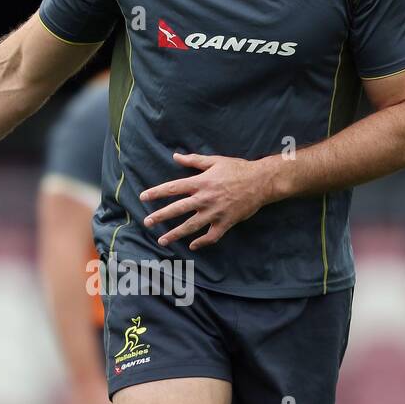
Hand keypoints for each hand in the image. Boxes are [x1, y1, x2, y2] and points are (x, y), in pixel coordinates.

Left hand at [139, 152, 267, 249]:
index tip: (143, 197)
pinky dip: (201, 242)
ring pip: (191, 226)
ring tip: (162, 240)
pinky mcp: (225, 223)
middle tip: (147, 222)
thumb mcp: (215, 161)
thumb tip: (176, 156)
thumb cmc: (238, 169)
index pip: (173, 188)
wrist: (261, 182)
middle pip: (177, 209)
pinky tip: (192, 246)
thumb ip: (194, 161)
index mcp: (200, 182)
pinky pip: (211, 236)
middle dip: (160, 216)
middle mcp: (204, 199)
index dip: (156, 192)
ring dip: (175, 234)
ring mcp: (215, 213)